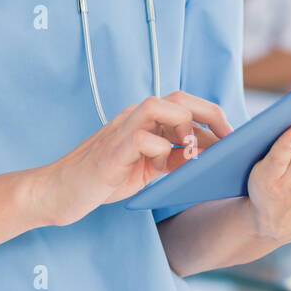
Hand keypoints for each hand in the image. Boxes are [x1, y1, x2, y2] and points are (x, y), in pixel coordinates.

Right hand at [33, 92, 231, 225]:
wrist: (58, 192)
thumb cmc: (102, 180)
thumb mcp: (146, 170)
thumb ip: (171, 160)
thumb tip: (206, 157)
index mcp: (143, 121)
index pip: (183, 103)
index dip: (211, 115)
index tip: (231, 136)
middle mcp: (133, 119)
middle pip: (177, 97)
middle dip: (208, 114)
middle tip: (227, 140)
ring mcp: (120, 132)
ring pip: (158, 106)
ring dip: (183, 126)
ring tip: (191, 151)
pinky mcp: (111, 152)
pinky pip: (141, 139)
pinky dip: (158, 151)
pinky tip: (160, 169)